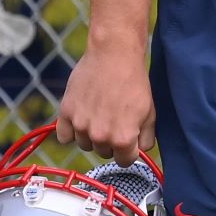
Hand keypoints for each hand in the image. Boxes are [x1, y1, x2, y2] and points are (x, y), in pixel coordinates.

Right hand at [55, 45, 155, 166]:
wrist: (114, 54)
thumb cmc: (135, 81)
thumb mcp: (150, 112)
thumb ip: (146, 138)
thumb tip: (140, 151)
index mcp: (123, 138)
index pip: (124, 161)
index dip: (128, 150)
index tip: (128, 139)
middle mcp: (100, 136)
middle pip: (104, 152)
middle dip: (111, 140)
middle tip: (115, 119)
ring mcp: (81, 125)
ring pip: (85, 145)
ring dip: (91, 135)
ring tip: (100, 113)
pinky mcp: (66, 113)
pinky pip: (65, 137)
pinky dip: (71, 131)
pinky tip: (82, 116)